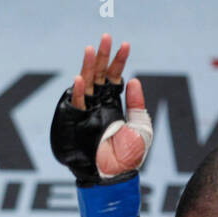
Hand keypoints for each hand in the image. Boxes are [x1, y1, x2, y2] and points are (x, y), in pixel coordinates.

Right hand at [68, 35, 149, 177]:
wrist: (116, 176)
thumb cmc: (129, 157)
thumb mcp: (142, 127)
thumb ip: (137, 104)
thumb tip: (134, 79)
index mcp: (113, 103)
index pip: (114, 77)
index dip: (119, 61)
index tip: (125, 45)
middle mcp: (98, 104)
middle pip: (99, 75)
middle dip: (102, 57)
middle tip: (106, 37)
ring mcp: (86, 113)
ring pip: (85, 84)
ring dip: (88, 67)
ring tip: (91, 50)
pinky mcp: (76, 123)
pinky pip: (75, 105)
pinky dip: (77, 92)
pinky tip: (81, 79)